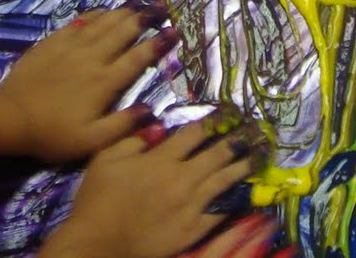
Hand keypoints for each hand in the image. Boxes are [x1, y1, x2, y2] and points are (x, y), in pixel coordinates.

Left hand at [0, 9, 164, 164]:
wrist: (10, 118)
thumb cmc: (53, 134)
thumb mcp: (90, 142)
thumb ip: (122, 126)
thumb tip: (150, 111)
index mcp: (104, 82)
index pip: (137, 58)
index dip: (158, 43)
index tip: (174, 31)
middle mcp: (92, 58)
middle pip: (122, 32)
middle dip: (144, 18)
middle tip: (160, 7)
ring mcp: (71, 47)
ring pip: (103, 23)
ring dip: (122, 12)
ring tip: (138, 3)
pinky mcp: (52, 43)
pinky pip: (79, 22)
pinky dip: (94, 14)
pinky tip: (102, 10)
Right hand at [45, 121, 260, 257]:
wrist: (96, 244)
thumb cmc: (97, 200)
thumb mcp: (105, 159)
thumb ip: (132, 140)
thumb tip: (157, 129)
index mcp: (161, 159)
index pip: (194, 133)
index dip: (214, 120)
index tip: (229, 111)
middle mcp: (181, 178)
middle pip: (216, 154)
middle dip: (237, 139)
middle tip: (254, 130)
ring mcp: (190, 205)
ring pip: (224, 180)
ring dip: (243, 165)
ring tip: (259, 155)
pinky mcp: (192, 229)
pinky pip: (219, 211)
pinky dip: (234, 201)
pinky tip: (247, 192)